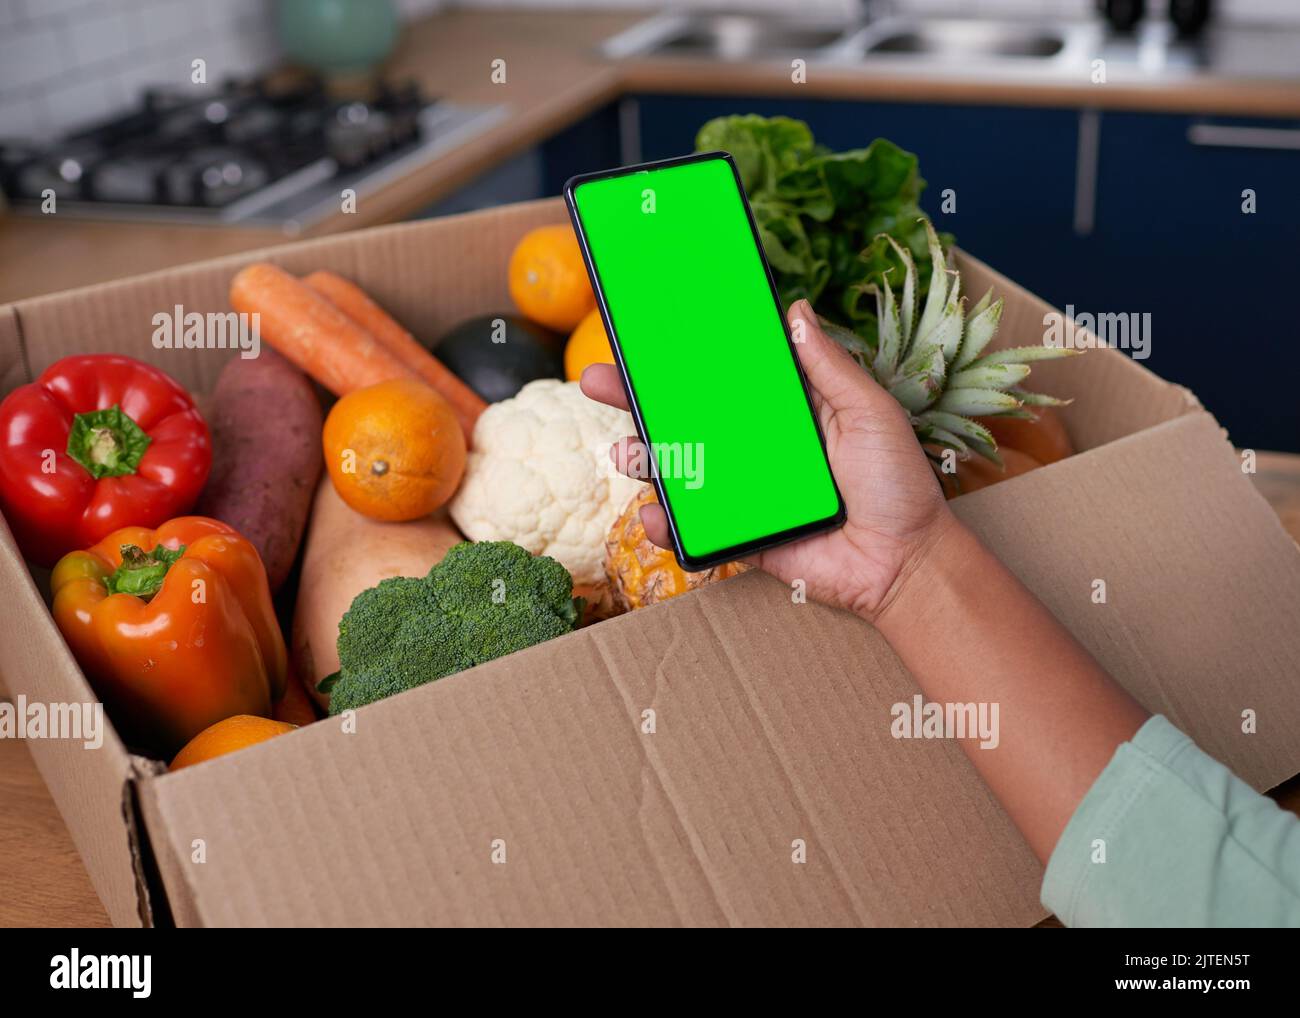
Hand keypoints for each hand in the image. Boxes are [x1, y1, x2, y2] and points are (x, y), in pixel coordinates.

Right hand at [580, 299, 955, 620]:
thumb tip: (795, 308)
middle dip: (634, 399)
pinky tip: (653, 514)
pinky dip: (664, 523)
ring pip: (678, 469)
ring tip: (627, 454)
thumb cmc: (897, 484)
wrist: (904, 564)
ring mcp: (742, 492)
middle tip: (594, 381)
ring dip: (642, 459)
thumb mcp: (868, 412)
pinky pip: (692, 527)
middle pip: (684, 417)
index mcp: (782, 410)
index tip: (644, 334)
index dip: (683, 357)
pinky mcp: (739, 535)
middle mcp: (755, 446)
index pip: (722, 376)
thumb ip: (829, 366)